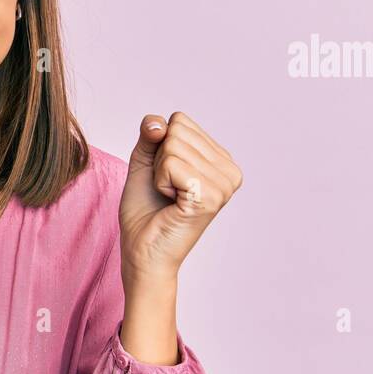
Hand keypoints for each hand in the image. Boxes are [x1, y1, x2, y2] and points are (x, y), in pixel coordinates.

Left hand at [119, 111, 241, 281]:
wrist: (142, 252)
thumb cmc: (145, 212)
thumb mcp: (146, 162)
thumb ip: (152, 134)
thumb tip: (159, 122)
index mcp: (221, 161)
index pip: (181, 121)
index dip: (160, 147)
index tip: (167, 177)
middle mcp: (230, 171)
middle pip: (177, 130)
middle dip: (159, 159)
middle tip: (166, 189)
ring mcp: (224, 184)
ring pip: (173, 145)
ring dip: (158, 173)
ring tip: (169, 197)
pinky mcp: (210, 196)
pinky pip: (171, 163)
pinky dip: (159, 182)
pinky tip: (171, 203)